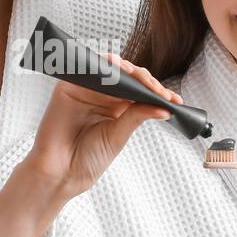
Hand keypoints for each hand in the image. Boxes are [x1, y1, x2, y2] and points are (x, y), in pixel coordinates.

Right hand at [21, 54, 180, 205]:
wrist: (61, 172)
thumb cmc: (88, 158)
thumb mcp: (118, 136)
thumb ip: (137, 115)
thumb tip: (165, 107)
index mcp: (117, 107)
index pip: (141, 91)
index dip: (158, 92)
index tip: (175, 100)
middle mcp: (103, 95)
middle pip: (128, 76)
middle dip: (147, 81)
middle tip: (160, 92)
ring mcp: (87, 88)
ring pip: (111, 67)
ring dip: (128, 69)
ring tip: (143, 80)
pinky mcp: (69, 85)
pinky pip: (89, 67)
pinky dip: (104, 64)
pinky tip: (117, 70)